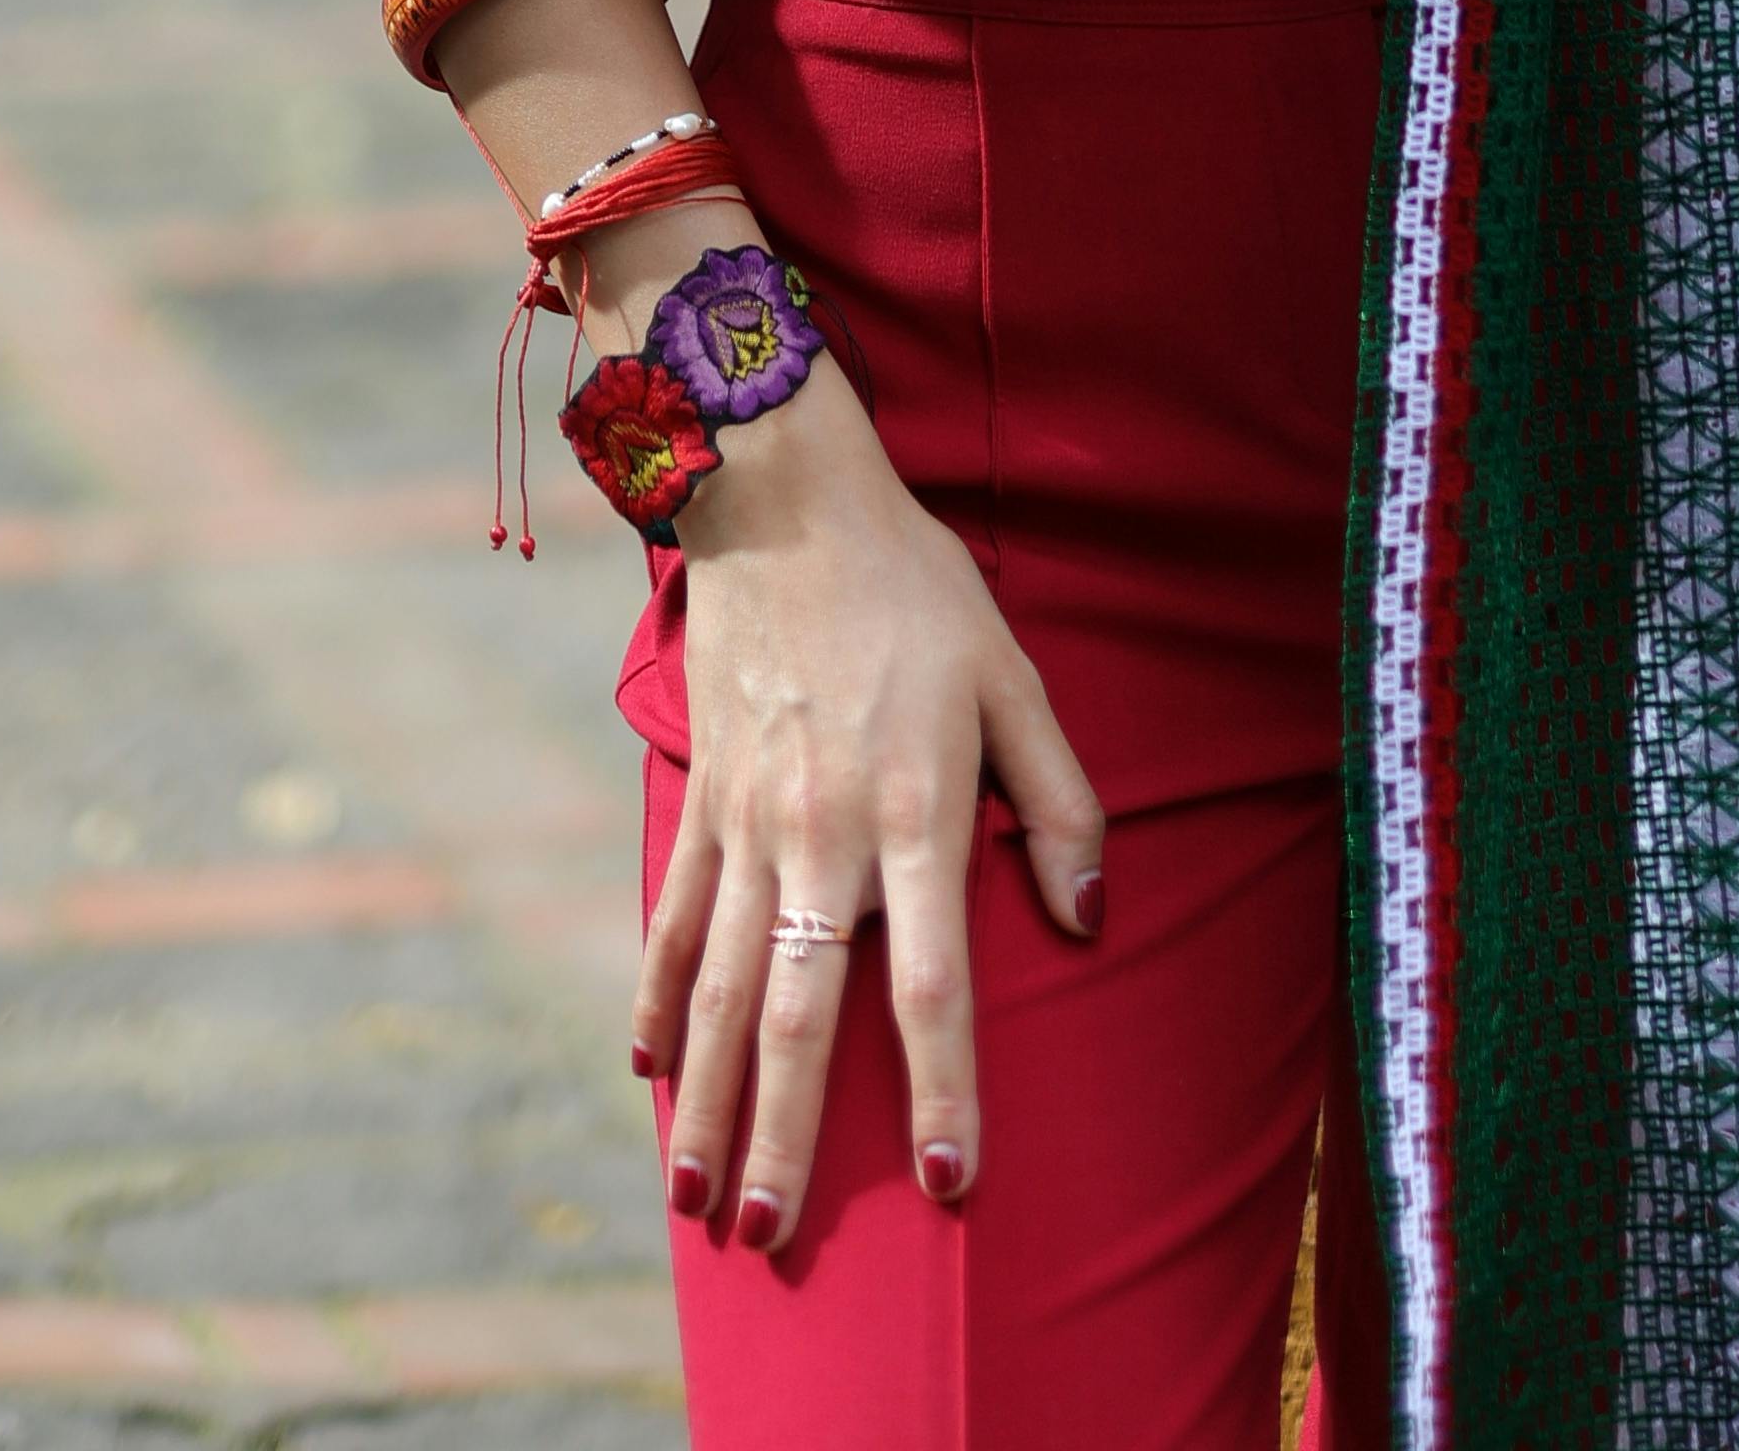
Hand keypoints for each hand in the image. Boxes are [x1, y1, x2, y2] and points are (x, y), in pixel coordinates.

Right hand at [629, 365, 1104, 1254]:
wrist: (784, 501)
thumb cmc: (916, 589)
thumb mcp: (1014, 675)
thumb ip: (1059, 802)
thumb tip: (1089, 920)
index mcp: (914, 811)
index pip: (932, 984)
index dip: (944, 1091)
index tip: (951, 1186)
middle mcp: (824, 834)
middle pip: (801, 1015)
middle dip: (786, 1137)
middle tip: (771, 1238)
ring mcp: (750, 822)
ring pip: (720, 988)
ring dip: (709, 1099)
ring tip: (695, 1194)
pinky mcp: (703, 799)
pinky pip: (674, 918)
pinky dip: (657, 997)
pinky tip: (649, 1070)